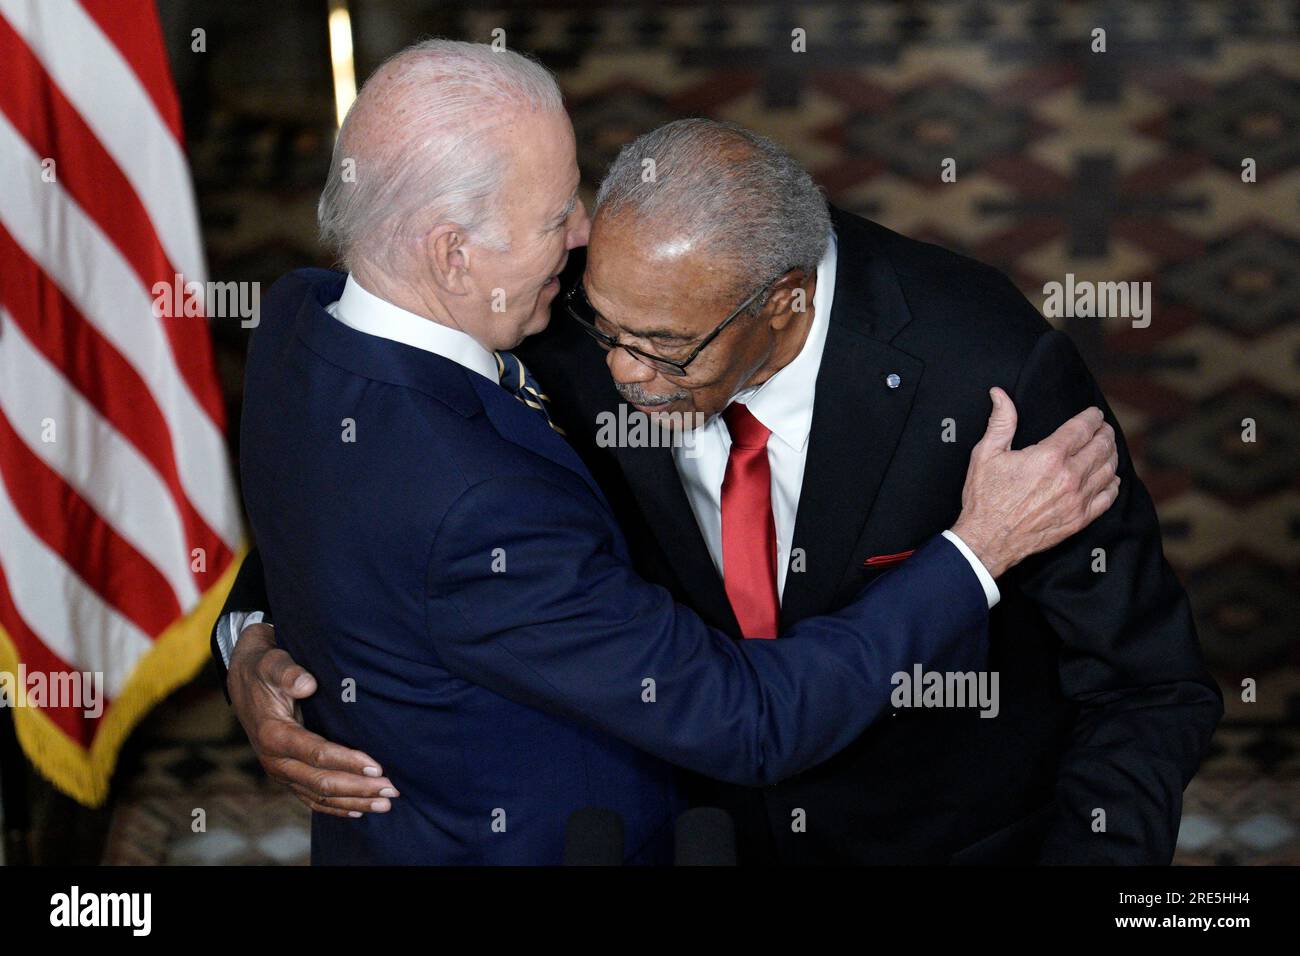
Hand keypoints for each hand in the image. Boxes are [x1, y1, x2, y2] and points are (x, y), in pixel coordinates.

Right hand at [226, 622, 399, 816]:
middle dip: (359, 788)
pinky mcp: (286, 775)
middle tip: (392, 791)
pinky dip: (335, 807)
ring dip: (354, 801)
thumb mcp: (273, 663)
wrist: (245, 679)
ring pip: (319, 796)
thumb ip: (288, 673)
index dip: (348, 762)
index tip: (378, 766)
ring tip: (385, 805)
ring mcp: (280, 772)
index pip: (317, 754)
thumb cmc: (265, 668)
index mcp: (274, 735)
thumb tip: (307, 684)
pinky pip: (310, 798)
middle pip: (322, 783)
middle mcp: (274, 760)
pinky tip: (358, 810)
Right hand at [951, 387, 1119, 577]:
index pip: (1082, 428)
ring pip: (1108, 470)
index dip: (1092, 417)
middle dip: (1105, 433)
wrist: (988, 540)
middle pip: (1101, 446)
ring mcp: (1077, 500)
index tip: (1094, 413)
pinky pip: (1108, 497)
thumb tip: (1000, 394)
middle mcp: (1069, 477)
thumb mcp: (985, 454)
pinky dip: (1112, 483)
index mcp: (1048, 457)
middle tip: (1103, 428)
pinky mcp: (1079, 519)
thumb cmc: (984, 498)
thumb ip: (1000, 422)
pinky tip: (1109, 477)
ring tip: (1107, 447)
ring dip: (1111, 454)